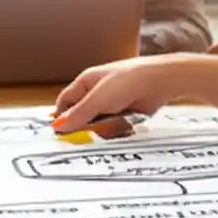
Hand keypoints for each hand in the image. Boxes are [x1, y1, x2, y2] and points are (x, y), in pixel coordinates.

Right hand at [52, 56, 188, 132]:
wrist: (159, 81)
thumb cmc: (128, 80)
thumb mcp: (98, 99)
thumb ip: (79, 114)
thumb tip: (58, 125)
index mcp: (86, 82)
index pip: (65, 102)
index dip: (61, 117)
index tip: (60, 134)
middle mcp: (97, 92)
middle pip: (81, 115)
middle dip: (83, 127)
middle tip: (84, 137)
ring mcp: (111, 102)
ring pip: (98, 123)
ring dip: (101, 130)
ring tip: (107, 130)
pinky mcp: (125, 112)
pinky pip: (113, 126)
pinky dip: (114, 130)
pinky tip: (119, 129)